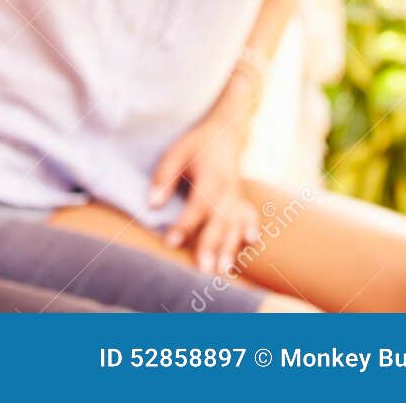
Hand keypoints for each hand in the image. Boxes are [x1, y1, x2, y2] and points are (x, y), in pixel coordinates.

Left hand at [148, 109, 260, 277]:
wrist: (224, 133)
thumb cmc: (195, 146)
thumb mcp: (174, 154)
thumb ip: (164, 178)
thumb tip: (153, 204)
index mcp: (211, 176)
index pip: (198, 205)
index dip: (185, 224)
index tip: (170, 242)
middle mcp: (228, 188)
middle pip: (220, 220)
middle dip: (212, 246)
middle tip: (203, 270)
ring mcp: (238, 194)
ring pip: (236, 224)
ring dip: (230, 248)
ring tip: (222, 271)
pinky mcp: (243, 198)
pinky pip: (250, 215)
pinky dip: (251, 228)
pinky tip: (250, 243)